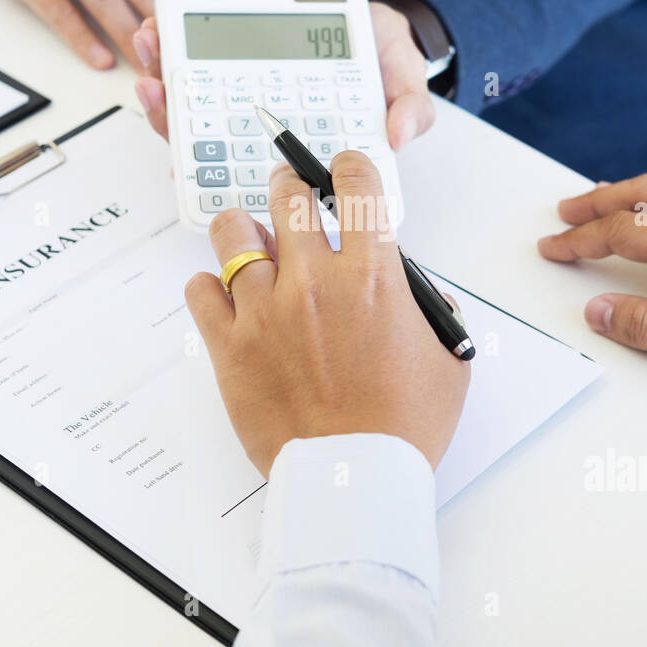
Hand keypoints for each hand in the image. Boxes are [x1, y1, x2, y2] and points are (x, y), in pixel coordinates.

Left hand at [131, 1, 435, 149]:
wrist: (377, 23)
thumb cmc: (384, 60)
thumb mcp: (404, 79)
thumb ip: (408, 105)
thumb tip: (399, 134)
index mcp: (294, 143)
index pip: (248, 165)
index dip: (214, 164)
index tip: (190, 144)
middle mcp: (260, 127)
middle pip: (205, 135)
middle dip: (170, 113)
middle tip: (157, 86)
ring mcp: (242, 97)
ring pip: (191, 101)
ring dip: (162, 74)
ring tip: (150, 43)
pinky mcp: (233, 62)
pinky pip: (193, 62)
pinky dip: (171, 46)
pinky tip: (157, 24)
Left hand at [185, 152, 469, 476]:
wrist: (352, 479)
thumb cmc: (402, 426)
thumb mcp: (446, 360)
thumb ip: (432, 310)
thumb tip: (414, 290)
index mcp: (371, 275)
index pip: (356, 184)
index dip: (348, 167)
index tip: (343, 172)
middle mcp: (314, 280)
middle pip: (287, 195)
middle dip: (291, 187)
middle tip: (293, 198)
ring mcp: (264, 309)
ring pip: (233, 232)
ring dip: (245, 231)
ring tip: (253, 245)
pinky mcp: (228, 344)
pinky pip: (200, 288)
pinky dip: (211, 286)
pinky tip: (229, 299)